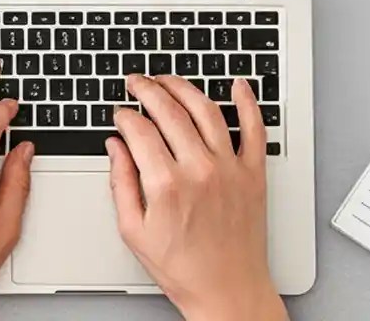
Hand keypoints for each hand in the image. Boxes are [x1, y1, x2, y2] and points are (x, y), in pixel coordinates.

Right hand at [107, 74, 287, 320]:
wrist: (227, 290)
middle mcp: (199, 170)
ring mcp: (229, 169)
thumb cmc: (182, 267)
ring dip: (184, 87)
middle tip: (137, 83)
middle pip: (169, 111)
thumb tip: (115, 147)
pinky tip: (238, 85)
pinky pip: (254, 129)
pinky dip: (248, 102)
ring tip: (168, 80)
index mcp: (166, 185)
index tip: (120, 114)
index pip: (139, 130)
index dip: (124, 116)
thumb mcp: (134, 231)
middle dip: (147, 89)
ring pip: (206, 110)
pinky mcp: (253, 173)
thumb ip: (121, 183)